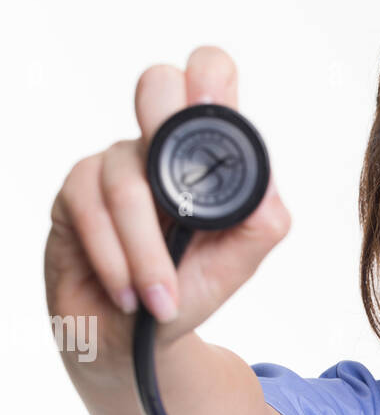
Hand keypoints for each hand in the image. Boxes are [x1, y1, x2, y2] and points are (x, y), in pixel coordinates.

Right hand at [45, 45, 290, 372]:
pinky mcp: (76, 189)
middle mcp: (159, 145)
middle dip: (163, 127)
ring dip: (147, 254)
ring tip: (161, 298)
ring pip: (128, 180)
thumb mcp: (235, 265)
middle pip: (157, 84)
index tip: (211, 107)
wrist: (134, 337)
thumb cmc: (186, 289)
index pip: (210, 77)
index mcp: (206, 151)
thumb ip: (259, 226)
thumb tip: (267, 193)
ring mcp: (116, 161)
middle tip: (175, 189)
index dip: (210, 80)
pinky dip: (117, 261)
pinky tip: (129, 293)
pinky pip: (92, 210)